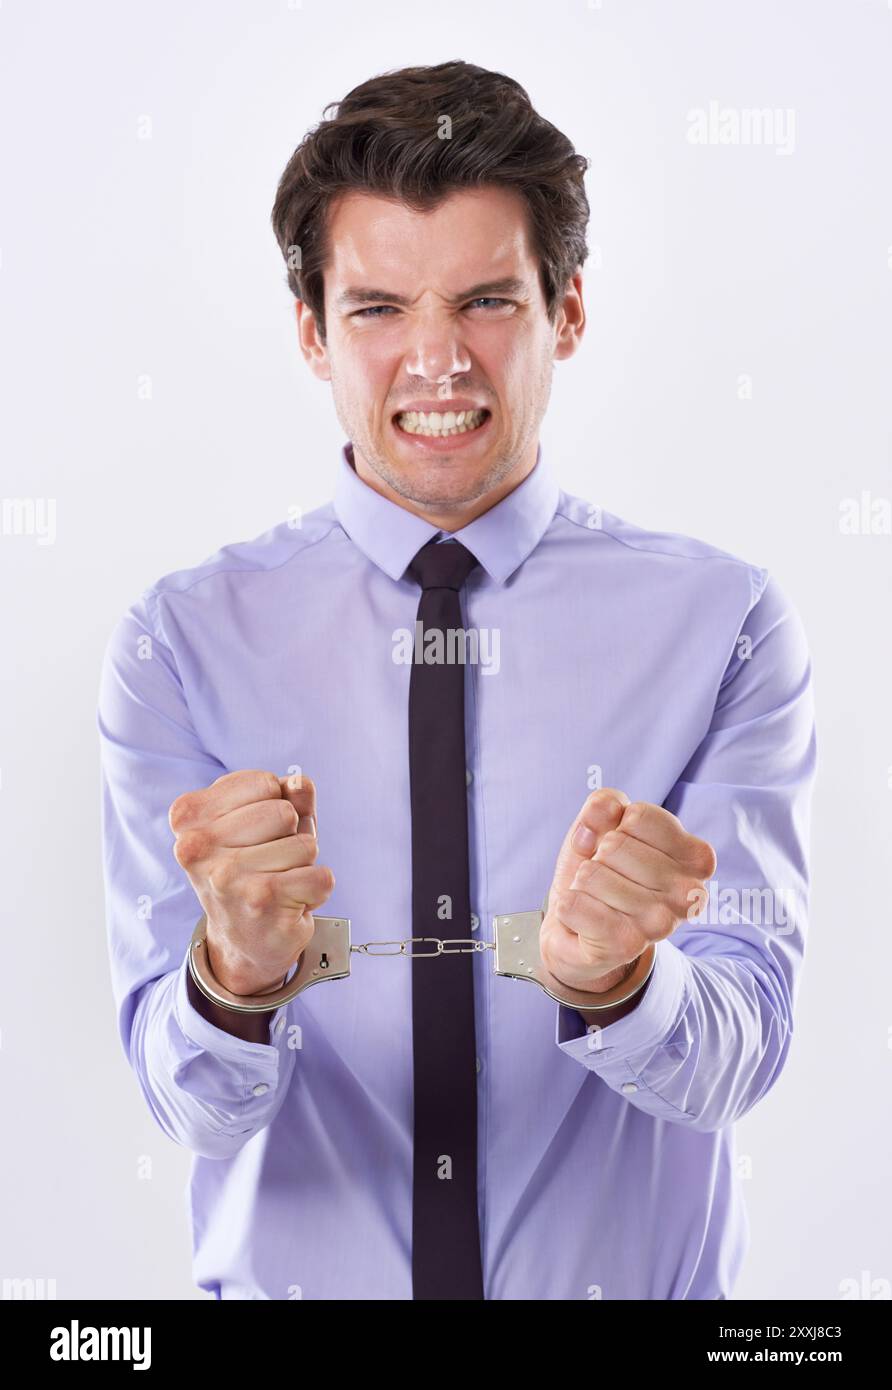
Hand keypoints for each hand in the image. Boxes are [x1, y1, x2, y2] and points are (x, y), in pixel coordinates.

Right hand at [169, 770, 333, 995]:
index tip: (255, 834)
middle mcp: (197, 847)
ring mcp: (228, 876)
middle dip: (290, 836)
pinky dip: (316, 890)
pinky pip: (321, 876)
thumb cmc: (253, 870)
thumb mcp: (262, 825)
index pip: (264, 784)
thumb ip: (285, 796)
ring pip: (306, 844)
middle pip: (285, 812)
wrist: (242, 941)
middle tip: (269, 863)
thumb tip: (300, 783)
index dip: (275, 804)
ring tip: (277, 883)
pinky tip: (290, 902)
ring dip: (301, 865)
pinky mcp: (262, 902)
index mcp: (188, 817)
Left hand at [539, 788, 715, 994]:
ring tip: (597, 898)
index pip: (639, 816)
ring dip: (582, 883)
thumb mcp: (601, 829)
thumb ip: (604, 806)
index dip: (615, 824)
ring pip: (591, 875)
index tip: (620, 844)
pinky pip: (573, 905)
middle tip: (606, 877)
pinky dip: (567, 906)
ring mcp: (660, 923)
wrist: (579, 931)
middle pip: (614, 844)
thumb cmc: (603, 872)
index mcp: (696, 857)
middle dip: (597, 856)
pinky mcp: (625, 946)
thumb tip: (607, 807)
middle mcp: (688, 893)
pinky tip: (584, 918)